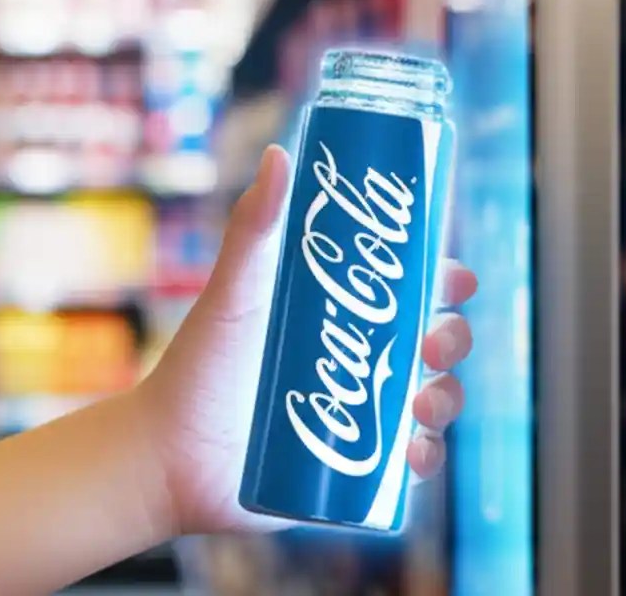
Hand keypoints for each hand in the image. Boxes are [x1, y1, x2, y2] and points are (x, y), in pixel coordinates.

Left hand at [138, 145, 476, 533]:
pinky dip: (426, 458)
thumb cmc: (198, 367)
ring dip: (446, 399)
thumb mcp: (233, 293)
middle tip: (432, 343)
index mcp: (339, 313)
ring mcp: (362, 414)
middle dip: (453, 338)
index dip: (445, 280)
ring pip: (433, 401)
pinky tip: (414, 454)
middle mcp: (359, 361)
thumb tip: (280, 155)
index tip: (458, 276)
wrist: (167, 457)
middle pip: (435, 343)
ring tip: (421, 403)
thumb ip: (254, 228)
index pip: (410, 288)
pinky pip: (410, 463)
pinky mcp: (356, 469)